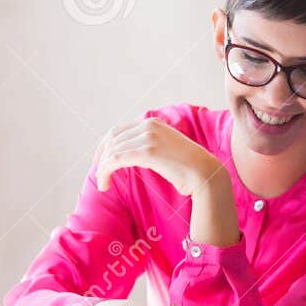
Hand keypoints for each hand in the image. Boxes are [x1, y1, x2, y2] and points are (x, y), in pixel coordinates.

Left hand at [94, 118, 228, 197]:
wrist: (205, 173)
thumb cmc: (189, 168)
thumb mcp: (167, 149)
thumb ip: (151, 145)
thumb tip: (133, 155)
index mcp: (153, 123)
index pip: (118, 131)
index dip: (104, 146)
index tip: (100, 160)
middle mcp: (149, 126)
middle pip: (112, 139)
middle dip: (101, 156)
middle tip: (99, 173)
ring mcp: (148, 137)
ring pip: (112, 150)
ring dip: (103, 168)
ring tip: (103, 183)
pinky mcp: (147, 151)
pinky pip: (116, 160)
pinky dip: (105, 172)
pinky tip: (105, 183)